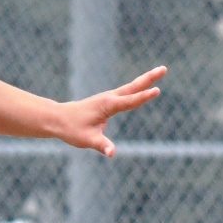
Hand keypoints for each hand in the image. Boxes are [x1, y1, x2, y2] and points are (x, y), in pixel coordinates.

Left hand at [49, 66, 164, 156]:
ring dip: (146, 79)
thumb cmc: (72, 129)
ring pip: (131, 87)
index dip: (144, 97)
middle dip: (149, 78)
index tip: (157, 90)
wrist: (58, 119)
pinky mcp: (108, 100)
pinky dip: (138, 86)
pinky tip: (144, 85)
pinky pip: (127, 92)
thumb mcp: (87, 140)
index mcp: (107, 105)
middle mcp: (109, 98)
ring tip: (161, 71)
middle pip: (134, 87)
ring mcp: (109, 97)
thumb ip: (101, 145)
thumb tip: (111, 153)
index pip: (130, 101)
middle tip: (164, 68)